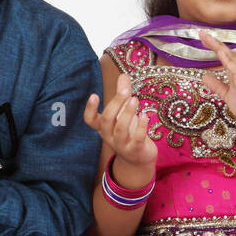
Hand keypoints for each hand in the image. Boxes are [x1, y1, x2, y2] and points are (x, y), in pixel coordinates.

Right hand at [83, 72, 156, 187]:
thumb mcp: (124, 113)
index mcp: (104, 127)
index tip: (94, 95)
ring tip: (135, 99)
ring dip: (128, 113)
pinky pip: (137, 138)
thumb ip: (123, 95)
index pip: (90, 120)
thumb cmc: (129, 133)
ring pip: (120, 128)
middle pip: (107, 120)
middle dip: (115, 103)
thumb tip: (123, 75)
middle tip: (125, 91)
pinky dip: (141, 126)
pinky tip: (145, 115)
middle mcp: (109, 136)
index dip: (90, 109)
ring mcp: (122, 144)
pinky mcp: (135, 150)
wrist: (138, 160)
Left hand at [197, 30, 235, 128]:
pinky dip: (228, 60)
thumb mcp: (227, 95)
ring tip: (209, 38)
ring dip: (219, 47)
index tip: (204, 39)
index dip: (215, 48)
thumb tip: (204, 76)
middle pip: (227, 54)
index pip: (225, 58)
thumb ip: (217, 85)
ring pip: (231, 58)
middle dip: (215, 43)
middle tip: (202, 33)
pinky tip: (220, 52)